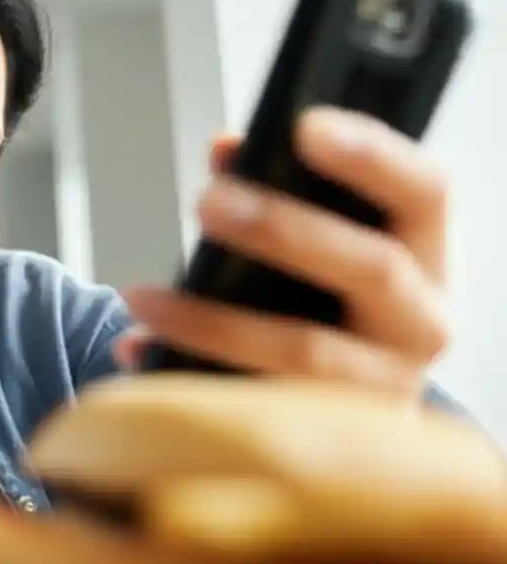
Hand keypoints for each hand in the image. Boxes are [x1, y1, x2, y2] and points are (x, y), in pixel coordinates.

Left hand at [115, 106, 449, 399]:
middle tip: (205, 201)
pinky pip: (255, 406)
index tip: (305, 125)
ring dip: (210, 320)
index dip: (374, 155)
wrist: (344, 422)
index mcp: (428, 258)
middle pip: (370, 268)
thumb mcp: (322, 249)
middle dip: (282, 230)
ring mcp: (382, 389)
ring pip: (302, 349)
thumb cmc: (327, 308)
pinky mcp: (331, 438)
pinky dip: (184, 376)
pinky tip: (136, 351)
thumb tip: (225, 150)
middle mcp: (422, 325)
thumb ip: (282, 195)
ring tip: (139, 296)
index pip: (427, 191)